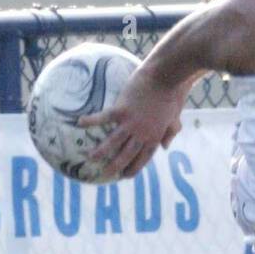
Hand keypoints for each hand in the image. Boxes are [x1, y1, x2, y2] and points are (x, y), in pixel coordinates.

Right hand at [78, 63, 187, 181]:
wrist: (165, 77)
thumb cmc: (172, 96)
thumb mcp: (175, 119)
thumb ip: (170, 134)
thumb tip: (165, 147)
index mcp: (154, 138)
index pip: (143, 159)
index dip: (134, 168)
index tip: (125, 176)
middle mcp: (141, 134)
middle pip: (126, 155)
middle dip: (115, 167)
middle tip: (105, 175)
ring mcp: (131, 123)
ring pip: (114, 142)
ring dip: (101, 151)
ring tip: (90, 157)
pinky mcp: (122, 110)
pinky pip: (104, 118)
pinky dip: (92, 121)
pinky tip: (80, 122)